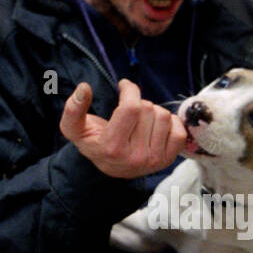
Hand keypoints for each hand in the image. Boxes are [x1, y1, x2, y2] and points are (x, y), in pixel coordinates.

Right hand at [59, 80, 186, 178]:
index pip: (131, 107)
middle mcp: (135, 157)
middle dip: (139, 103)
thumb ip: (73, 109)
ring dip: (154, 112)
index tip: (124, 86)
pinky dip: (170, 123)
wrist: (110, 166)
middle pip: (148, 109)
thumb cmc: (93, 141)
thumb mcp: (74, 128)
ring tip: (141, 120)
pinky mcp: (167, 160)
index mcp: (112, 148)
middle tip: (129, 111)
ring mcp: (154, 161)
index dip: (129, 90)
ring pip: (164, 117)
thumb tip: (84, 88)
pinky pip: (179, 131)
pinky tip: (156, 127)